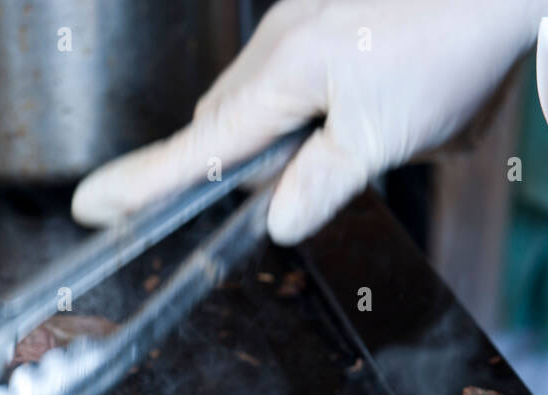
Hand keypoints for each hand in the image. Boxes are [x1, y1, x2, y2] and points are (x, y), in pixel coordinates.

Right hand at [72, 0, 547, 244]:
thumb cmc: (455, 42)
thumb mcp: (387, 134)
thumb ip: (323, 181)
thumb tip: (275, 221)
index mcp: (283, 78)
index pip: (194, 147)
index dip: (140, 184)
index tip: (91, 206)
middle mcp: (277, 44)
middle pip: (217, 126)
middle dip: (221, 170)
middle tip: (259, 202)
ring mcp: (297, 24)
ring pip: (254, 100)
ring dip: (273, 139)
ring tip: (340, 146)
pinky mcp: (323, 16)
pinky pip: (287, 74)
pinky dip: (304, 107)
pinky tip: (360, 108)